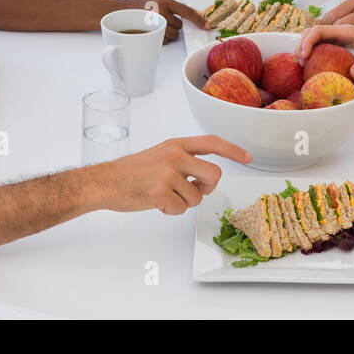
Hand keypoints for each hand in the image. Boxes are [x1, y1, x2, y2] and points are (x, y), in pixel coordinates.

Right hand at [92, 135, 251, 214]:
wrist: (105, 182)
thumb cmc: (131, 172)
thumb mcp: (160, 154)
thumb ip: (183, 160)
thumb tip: (204, 176)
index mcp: (176, 144)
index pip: (212, 142)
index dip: (233, 150)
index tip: (248, 158)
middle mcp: (174, 155)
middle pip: (214, 175)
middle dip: (208, 188)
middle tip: (193, 189)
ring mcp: (168, 173)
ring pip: (197, 197)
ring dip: (184, 202)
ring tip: (164, 195)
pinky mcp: (160, 192)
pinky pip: (181, 209)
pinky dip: (170, 211)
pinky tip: (156, 202)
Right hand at [115, 0, 205, 41]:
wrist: (118, 11)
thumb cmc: (138, 5)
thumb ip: (172, 6)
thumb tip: (188, 15)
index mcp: (164, 0)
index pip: (186, 11)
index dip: (198, 19)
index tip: (206, 25)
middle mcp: (160, 11)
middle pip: (179, 25)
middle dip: (173, 25)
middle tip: (162, 21)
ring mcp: (155, 24)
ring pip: (173, 34)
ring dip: (168, 33)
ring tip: (156, 26)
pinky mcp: (150, 34)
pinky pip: (165, 41)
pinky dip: (161, 38)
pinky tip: (152, 31)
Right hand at [295, 24, 353, 78]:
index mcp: (347, 30)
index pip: (320, 30)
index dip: (308, 41)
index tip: (304, 56)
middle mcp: (342, 31)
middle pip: (314, 32)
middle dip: (302, 44)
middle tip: (299, 62)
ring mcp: (342, 36)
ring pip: (317, 37)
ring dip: (306, 47)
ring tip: (302, 63)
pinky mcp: (344, 42)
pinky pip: (324, 43)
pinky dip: (314, 50)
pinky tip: (314, 62)